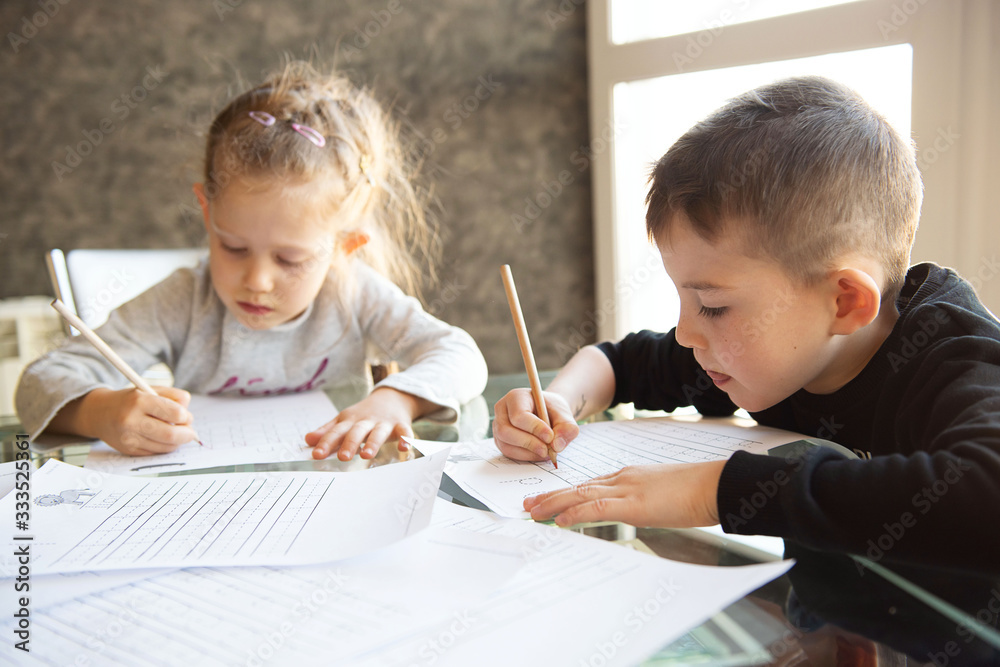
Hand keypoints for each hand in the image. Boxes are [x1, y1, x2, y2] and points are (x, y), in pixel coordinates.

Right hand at [84, 386, 198, 455]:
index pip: (175, 413)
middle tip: (190, 431)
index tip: (187, 416)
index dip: (186, 416)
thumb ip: (175, 396)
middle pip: (171, 434)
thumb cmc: (131, 400)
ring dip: (178, 441)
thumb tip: (188, 414)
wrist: (100, 413)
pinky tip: (163, 438)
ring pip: (166, 446)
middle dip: (187, 434)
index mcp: (139, 401)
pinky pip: (157, 452)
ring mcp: (129, 438)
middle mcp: (131, 421)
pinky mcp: (129, 450)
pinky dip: (166, 447)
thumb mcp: (151, 389)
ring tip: (177, 433)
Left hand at [306, 387, 429, 460]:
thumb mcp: (344, 419)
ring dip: (373, 443)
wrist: (392, 397)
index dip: (326, 443)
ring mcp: (384, 423)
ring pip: (378, 433)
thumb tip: (307, 439)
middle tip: (343, 457)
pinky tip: (403, 448)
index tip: (317, 455)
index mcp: (350, 420)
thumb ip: (327, 431)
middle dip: (350, 443)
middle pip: (357, 432)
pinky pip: (404, 431)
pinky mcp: (400, 424)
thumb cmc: (363, 414)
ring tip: (366, 455)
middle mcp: (366, 421)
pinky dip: (405, 439)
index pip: (336, 432)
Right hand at [492, 388, 579, 460]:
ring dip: (527, 452)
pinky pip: (508, 452)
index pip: (519, 415)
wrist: (548, 414)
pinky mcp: (500, 440)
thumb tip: (557, 445)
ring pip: (505, 444)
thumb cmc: (553, 411)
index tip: (550, 437)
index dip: (534, 428)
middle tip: (547, 450)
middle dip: (529, 443)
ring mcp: (498, 426)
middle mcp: (502, 410)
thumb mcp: (564, 415)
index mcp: (516, 397)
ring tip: (545, 452)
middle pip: (506, 431)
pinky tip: (538, 454)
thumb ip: (566, 427)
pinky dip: (524, 456)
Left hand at [523, 460, 725, 527]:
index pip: (591, 484)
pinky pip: (597, 508)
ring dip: (553, 504)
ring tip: (532, 513)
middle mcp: (623, 479)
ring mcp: (627, 489)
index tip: (551, 500)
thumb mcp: (665, 494)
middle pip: (579, 486)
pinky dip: (575, 513)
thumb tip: (643, 511)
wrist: (715, 484)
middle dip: (551, 496)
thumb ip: (648, 501)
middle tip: (528, 506)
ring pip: (580, 495)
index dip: (568, 493)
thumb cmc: (698, 491)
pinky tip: (560, 520)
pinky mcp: (634, 504)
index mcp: (631, 476)